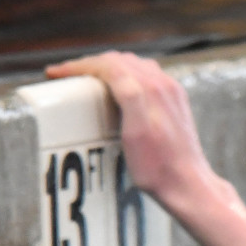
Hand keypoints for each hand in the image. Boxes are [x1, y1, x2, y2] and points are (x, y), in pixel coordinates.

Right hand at [46, 52, 216, 204]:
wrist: (188, 184)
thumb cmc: (159, 167)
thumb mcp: (136, 133)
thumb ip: (129, 95)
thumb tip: (113, 68)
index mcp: (150, 89)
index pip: (108, 64)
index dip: (79, 65)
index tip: (57, 72)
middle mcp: (163, 84)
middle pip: (119, 61)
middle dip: (90, 64)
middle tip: (67, 75)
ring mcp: (172, 92)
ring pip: (133, 66)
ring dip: (107, 67)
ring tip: (87, 79)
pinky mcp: (175, 102)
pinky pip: (146, 76)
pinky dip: (124, 75)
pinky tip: (117, 88)